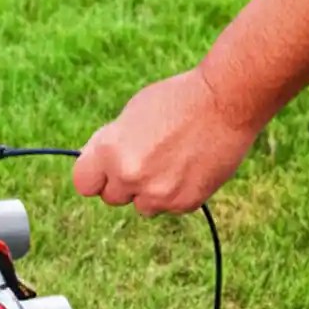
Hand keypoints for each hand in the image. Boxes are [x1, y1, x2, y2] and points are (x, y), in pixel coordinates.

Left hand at [73, 68, 259, 215]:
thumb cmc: (174, 102)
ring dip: (152, 192)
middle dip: (125, 184)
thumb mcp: (129, 117)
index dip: (96, 177)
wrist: (224, 102)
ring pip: (143, 206)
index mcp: (109, 153)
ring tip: (172, 162)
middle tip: (148, 161)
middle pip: (113, 198)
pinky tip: (191, 167)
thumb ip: (110, 146)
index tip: (106, 171)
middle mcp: (129, 177)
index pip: (84, 184)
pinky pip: (171, 207)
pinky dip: (178, 193)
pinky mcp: (184, 202)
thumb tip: (96, 165)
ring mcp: (157, 193)